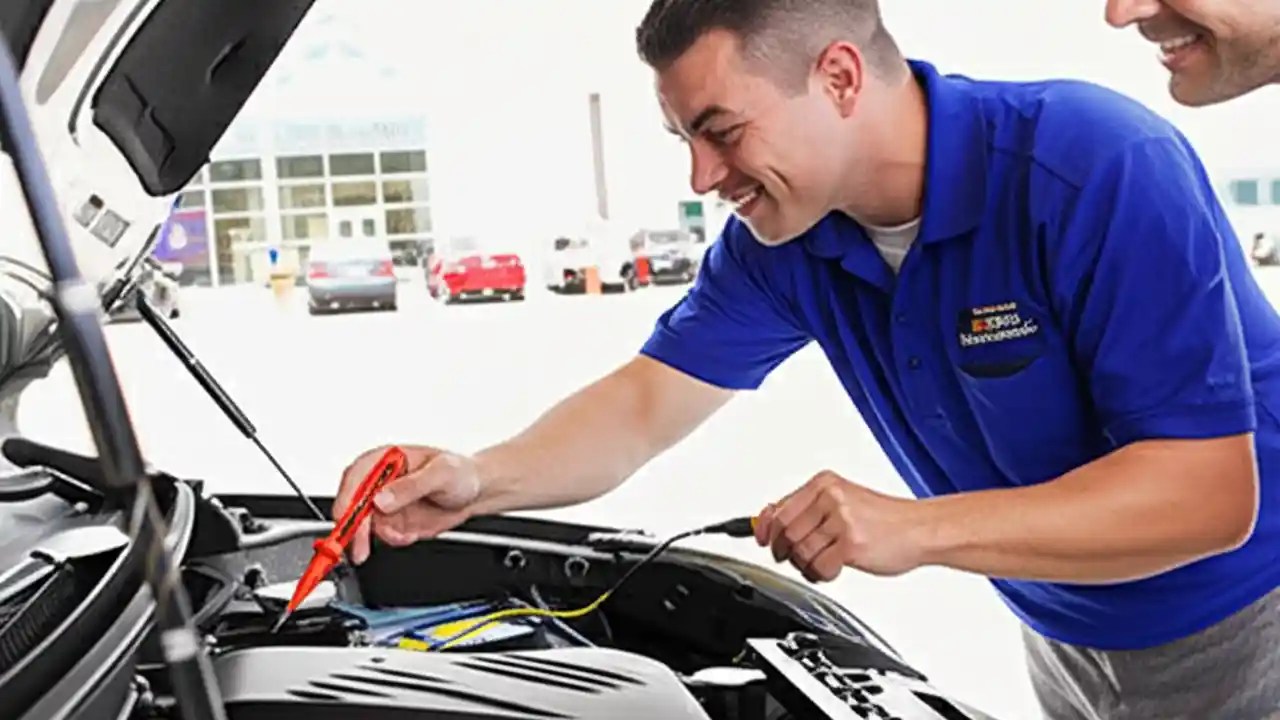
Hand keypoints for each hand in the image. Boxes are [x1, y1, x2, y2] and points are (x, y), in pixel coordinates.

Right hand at [334, 444, 481, 563]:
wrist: (474, 492)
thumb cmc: (459, 473)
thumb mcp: (441, 474)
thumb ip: (411, 486)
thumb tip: (381, 498)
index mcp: (386, 459)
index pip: (356, 477)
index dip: (347, 499)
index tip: (347, 519)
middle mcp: (380, 480)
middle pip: (351, 504)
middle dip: (354, 528)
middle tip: (359, 548)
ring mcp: (384, 503)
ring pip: (363, 525)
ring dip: (378, 536)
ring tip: (403, 535)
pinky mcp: (392, 521)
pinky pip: (382, 536)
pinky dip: (394, 539)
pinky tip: (410, 534)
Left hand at [753, 471, 925, 581]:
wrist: (920, 529)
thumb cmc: (884, 518)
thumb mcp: (841, 501)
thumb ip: (805, 509)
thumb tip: (767, 521)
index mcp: (824, 483)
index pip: (779, 508)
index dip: (766, 529)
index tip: (763, 540)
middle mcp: (830, 498)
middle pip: (785, 532)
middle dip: (784, 552)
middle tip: (795, 558)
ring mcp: (841, 520)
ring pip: (800, 553)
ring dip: (806, 566)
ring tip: (821, 563)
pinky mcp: (851, 544)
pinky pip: (819, 567)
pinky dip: (821, 575)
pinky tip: (833, 569)